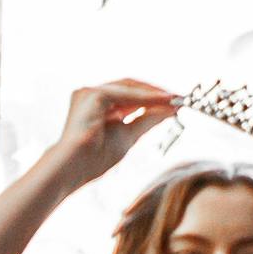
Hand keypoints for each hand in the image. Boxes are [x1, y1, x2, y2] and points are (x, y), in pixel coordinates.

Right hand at [55, 79, 180, 179]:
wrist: (74, 167)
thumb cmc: (95, 158)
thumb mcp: (129, 136)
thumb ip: (147, 120)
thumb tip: (168, 110)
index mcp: (98, 106)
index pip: (129, 95)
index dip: (152, 98)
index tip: (174, 103)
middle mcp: (92, 95)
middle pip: (130, 86)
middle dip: (155, 92)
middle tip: (178, 99)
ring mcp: (90, 92)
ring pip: (128, 87)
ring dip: (153, 93)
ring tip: (173, 100)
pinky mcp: (92, 94)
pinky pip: (124, 92)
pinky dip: (144, 97)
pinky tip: (160, 101)